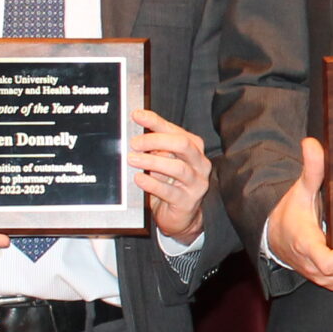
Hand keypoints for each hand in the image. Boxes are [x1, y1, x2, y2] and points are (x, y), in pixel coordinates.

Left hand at [129, 108, 211, 243]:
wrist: (180, 215)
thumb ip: (154, 146)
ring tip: (132, 160)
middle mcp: (200, 163)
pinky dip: (152, 183)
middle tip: (134, 144)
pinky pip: (170, 191)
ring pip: (178, 168)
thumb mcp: (163, 161)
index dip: (155, 121)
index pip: (175, 130)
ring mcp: (196, 183)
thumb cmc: (169, 184)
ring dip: (152, 161)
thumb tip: (134, 131)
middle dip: (156, 141)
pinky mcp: (188, 202)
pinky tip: (139, 179)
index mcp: (194, 148)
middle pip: (182, 145)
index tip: (137, 115)